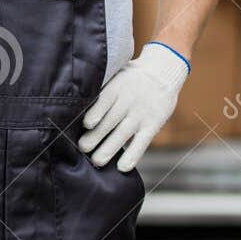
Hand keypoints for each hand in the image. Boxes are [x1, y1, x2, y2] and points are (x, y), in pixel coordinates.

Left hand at [78, 42, 189, 171]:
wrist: (163, 72)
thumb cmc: (130, 77)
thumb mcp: (116, 75)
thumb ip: (101, 90)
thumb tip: (77, 108)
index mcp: (116, 87)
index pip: (104, 101)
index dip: (95, 113)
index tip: (86, 125)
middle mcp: (128, 101)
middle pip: (110, 121)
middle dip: (95, 137)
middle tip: (83, 148)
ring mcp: (140, 114)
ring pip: (123, 134)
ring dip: (109, 149)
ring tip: (97, 161)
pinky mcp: (152, 125)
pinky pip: (141, 143)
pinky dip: (132, 155)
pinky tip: (123, 167)